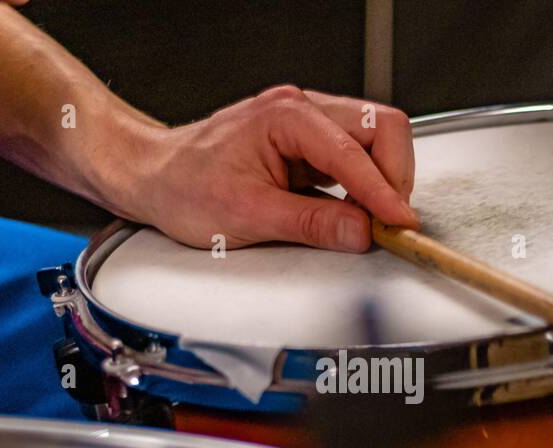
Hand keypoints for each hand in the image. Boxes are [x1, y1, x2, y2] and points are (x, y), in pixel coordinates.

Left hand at [114, 85, 418, 252]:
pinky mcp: (307, 145)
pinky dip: (365, 185)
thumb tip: (360, 232)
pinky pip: (355, 157)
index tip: (399, 223)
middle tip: (390, 221)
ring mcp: (306, 124)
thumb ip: (312, 223)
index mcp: (286, 116)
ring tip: (372, 221)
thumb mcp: (248, 215)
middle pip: (381, 128)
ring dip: (382, 181)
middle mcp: (301, 110)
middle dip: (393, 176)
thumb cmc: (183, 186)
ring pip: (375, 140)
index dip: (383, 192)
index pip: (356, 151)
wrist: (152, 177)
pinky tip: (356, 212)